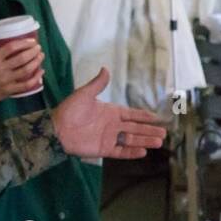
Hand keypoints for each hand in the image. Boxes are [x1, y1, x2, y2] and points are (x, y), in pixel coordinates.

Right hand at [0, 40, 43, 105]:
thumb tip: (12, 47)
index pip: (11, 47)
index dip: (24, 43)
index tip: (32, 41)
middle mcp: (1, 69)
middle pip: (22, 58)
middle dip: (33, 51)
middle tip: (38, 48)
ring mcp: (6, 80)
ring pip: (26, 70)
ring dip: (36, 62)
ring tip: (40, 56)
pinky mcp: (9, 90)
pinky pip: (26, 84)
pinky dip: (36, 78)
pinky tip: (41, 71)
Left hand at [52, 67, 166, 159]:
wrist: (57, 130)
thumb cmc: (70, 110)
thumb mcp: (84, 94)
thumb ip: (98, 84)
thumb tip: (105, 68)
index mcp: (110, 112)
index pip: (131, 114)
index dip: (144, 116)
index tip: (157, 118)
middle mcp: (113, 125)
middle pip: (135, 128)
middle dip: (149, 131)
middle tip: (164, 134)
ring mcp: (109, 138)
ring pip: (131, 140)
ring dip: (145, 141)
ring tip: (159, 142)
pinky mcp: (104, 149)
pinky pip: (121, 151)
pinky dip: (131, 152)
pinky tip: (143, 152)